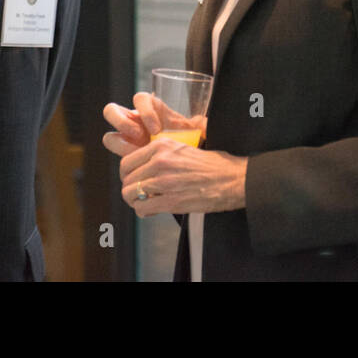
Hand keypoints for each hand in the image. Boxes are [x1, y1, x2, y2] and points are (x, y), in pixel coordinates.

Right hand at [102, 91, 207, 157]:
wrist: (181, 162)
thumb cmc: (186, 141)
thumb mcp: (194, 132)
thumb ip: (200, 126)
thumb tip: (204, 124)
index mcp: (149, 109)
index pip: (140, 99)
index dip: (144, 110)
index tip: (157, 128)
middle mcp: (133, 121)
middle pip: (112, 111)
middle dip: (122, 122)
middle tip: (139, 135)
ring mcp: (125, 140)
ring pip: (110, 136)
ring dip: (119, 143)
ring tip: (136, 154)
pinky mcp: (125, 157)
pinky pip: (118, 161)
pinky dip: (126, 164)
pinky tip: (140, 170)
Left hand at [118, 137, 246, 216]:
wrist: (231, 178)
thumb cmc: (211, 164)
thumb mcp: (183, 147)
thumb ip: (161, 154)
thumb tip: (142, 166)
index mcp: (161, 146)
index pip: (127, 162)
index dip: (127, 175)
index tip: (134, 180)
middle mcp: (159, 161)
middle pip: (126, 180)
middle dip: (131, 189)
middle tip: (141, 194)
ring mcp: (164, 181)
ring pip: (130, 194)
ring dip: (136, 201)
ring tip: (147, 202)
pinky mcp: (170, 201)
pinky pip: (142, 208)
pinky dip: (144, 212)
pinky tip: (154, 209)